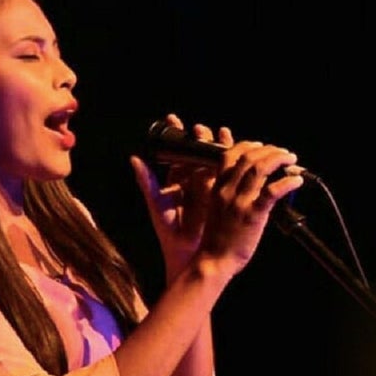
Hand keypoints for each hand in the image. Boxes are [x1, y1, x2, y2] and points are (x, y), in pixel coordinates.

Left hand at [130, 113, 227, 279]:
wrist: (191, 257)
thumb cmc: (171, 236)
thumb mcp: (158, 207)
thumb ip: (148, 183)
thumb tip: (135, 158)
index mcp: (176, 182)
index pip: (177, 153)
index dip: (176, 135)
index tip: (173, 118)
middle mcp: (193, 182)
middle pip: (198, 154)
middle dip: (201, 138)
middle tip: (202, 128)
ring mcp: (210, 189)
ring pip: (216, 162)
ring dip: (219, 147)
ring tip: (222, 133)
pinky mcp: (224, 198)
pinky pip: (231, 177)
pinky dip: (236, 164)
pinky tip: (241, 154)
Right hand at [197, 137, 304, 277]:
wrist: (213, 261)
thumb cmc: (216, 240)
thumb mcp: (216, 210)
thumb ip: (229, 195)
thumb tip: (253, 187)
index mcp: (217, 188)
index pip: (228, 155)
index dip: (247, 146)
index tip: (261, 146)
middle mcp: (227, 191)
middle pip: (248, 157)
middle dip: (269, 150)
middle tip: (283, 153)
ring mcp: (240, 202)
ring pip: (260, 168)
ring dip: (279, 159)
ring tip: (291, 159)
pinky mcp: (253, 215)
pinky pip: (272, 192)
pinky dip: (287, 182)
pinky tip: (297, 181)